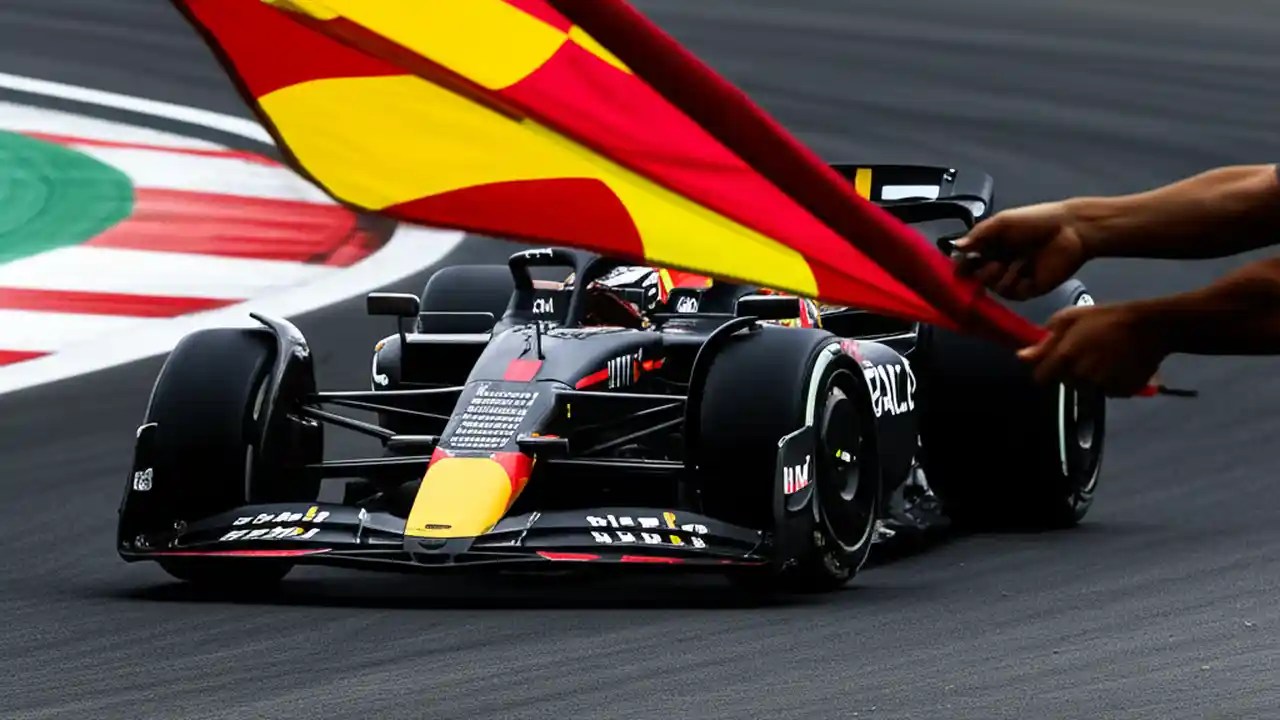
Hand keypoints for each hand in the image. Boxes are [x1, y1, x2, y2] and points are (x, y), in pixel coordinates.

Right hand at [953, 201, 1089, 299]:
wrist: (1070, 230)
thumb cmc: (1036, 221)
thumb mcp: (1002, 222)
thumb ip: (978, 235)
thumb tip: (955, 246)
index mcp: (995, 245)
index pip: (972, 260)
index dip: (963, 265)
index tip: (958, 268)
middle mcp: (1003, 262)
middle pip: (979, 276)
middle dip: (978, 272)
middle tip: (987, 263)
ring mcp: (1016, 277)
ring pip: (994, 287)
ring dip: (994, 278)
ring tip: (1003, 265)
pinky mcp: (1030, 289)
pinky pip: (1012, 294)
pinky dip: (1011, 285)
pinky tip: (1018, 272)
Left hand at [1017, 303, 1168, 396]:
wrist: (1151, 326)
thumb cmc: (1107, 317)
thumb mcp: (1071, 319)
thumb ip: (1045, 341)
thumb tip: (1022, 356)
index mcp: (1066, 357)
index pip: (1041, 378)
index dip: (1045, 369)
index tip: (1054, 361)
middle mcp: (1082, 376)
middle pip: (1065, 383)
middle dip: (1070, 371)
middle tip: (1086, 352)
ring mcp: (1102, 386)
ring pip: (1085, 389)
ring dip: (1090, 378)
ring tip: (1104, 357)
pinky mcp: (1121, 392)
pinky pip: (1107, 392)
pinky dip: (1110, 383)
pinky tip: (1118, 365)